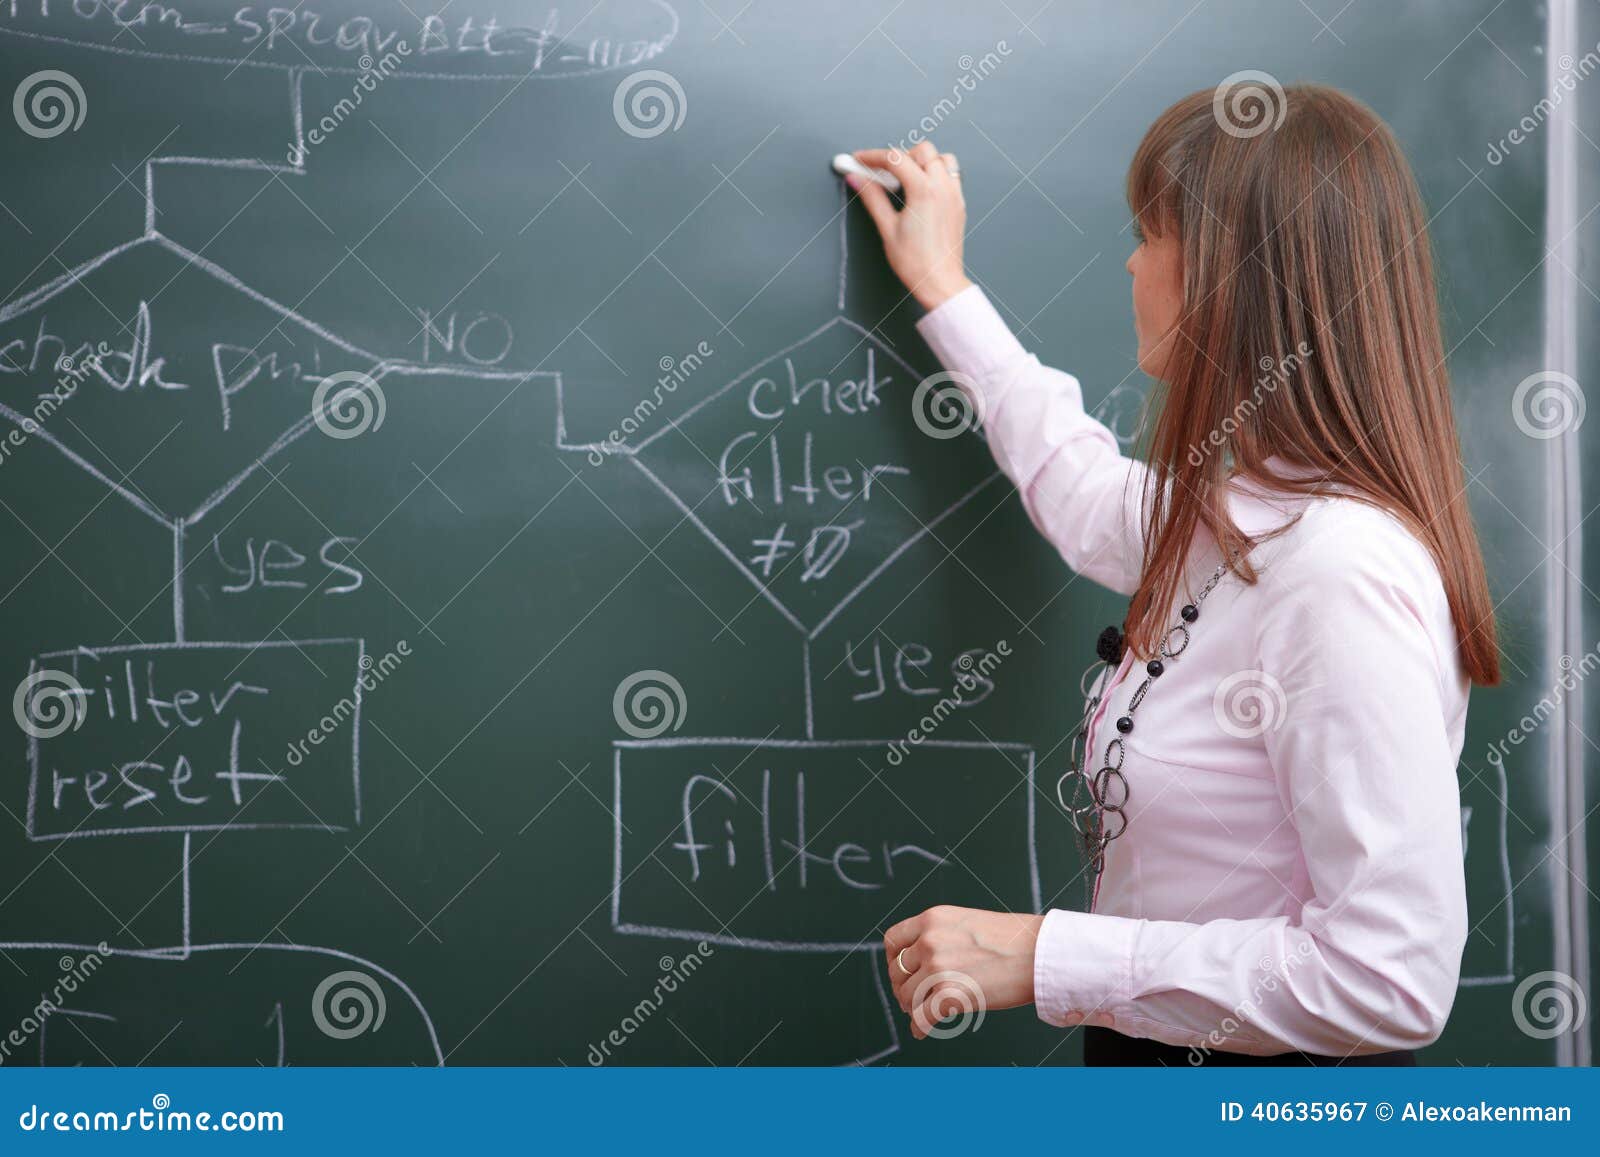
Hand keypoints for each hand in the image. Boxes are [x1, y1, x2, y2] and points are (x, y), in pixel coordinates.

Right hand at [849, 141, 972, 311]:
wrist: (940, 282)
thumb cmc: (916, 263)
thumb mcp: (887, 228)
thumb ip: (872, 198)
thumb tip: (857, 179)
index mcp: (924, 190)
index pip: (895, 158)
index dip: (872, 156)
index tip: (859, 160)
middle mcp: (943, 188)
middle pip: (922, 150)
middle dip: (900, 156)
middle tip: (882, 174)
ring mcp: (954, 195)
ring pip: (941, 159)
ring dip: (922, 162)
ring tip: (905, 180)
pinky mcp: (959, 204)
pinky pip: (951, 176)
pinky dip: (935, 175)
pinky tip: (921, 191)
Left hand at [884, 905, 1043, 1038]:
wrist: (1039, 952)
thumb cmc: (1012, 940)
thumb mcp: (966, 923)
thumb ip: (940, 936)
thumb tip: (922, 961)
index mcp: (932, 919)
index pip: (892, 941)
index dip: (894, 960)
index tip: (902, 972)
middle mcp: (930, 940)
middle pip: (897, 972)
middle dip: (903, 988)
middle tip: (913, 998)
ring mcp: (938, 967)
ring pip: (906, 996)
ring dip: (912, 1008)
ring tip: (923, 1013)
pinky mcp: (950, 994)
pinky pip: (920, 1018)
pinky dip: (919, 1027)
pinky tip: (923, 1031)